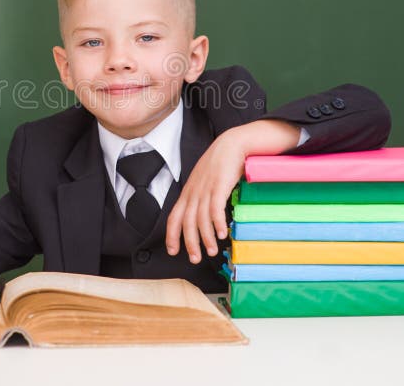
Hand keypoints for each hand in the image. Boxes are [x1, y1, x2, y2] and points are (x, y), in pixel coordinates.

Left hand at [165, 120, 299, 262]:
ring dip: (206, 238)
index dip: (172, 235)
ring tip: (211, 251)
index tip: (173, 251)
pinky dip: (217, 223)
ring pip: (200, 219)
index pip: (174, 217)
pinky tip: (223, 234)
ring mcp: (205, 189)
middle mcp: (194, 192)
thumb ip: (201, 198)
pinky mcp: (219, 186)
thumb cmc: (220, 164)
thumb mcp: (204, 182)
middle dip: (189, 243)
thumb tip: (203, 218)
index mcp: (188, 192)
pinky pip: (215, 208)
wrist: (231, 144)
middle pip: (186, 222)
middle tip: (195, 258)